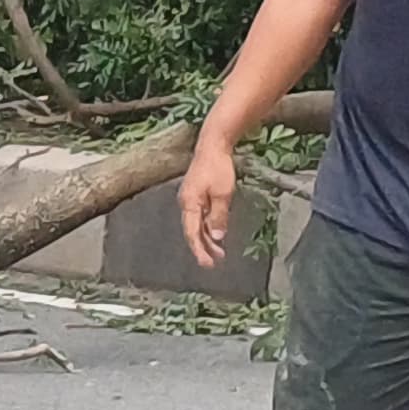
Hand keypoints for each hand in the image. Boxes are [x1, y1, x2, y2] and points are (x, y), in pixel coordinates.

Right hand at [180, 134, 239, 271]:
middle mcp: (186, 203)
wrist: (213, 145)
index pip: (192, 232)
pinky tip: (216, 234)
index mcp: (189, 203)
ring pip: (196, 224)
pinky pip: (200, 216)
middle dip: (203, 247)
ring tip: (219, 252)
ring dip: (207, 238)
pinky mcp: (197, 195)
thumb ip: (218, 217)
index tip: (207, 263)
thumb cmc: (218, 167)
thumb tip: (216, 237)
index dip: (199, 250)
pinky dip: (207, 227)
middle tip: (214, 262)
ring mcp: (190, 199)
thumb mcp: (222, 194)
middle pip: (192, 231)